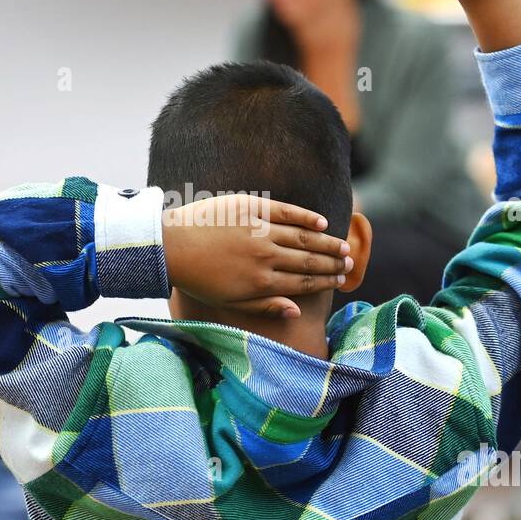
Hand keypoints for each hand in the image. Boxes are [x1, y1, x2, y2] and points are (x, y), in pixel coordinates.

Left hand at [161, 194, 351, 318]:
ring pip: (304, 237)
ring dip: (327, 242)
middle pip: (309, 260)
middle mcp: (266, 257)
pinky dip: (307, 216)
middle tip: (349, 263)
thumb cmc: (198, 278)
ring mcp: (261, 230)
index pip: (303, 282)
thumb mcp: (229, 302)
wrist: (171, 246)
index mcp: (262, 282)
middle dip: (333, 263)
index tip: (340, 280)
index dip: (325, 281)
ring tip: (343, 246)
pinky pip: (286, 211)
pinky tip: (322, 221)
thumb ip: (265, 306)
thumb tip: (296, 312)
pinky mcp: (252, 208)